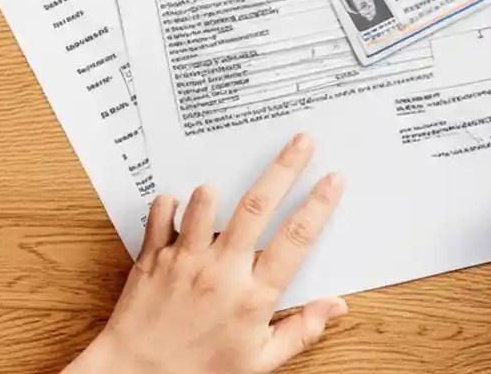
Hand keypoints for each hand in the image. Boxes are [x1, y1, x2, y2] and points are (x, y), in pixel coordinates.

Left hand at [65, 133, 345, 373]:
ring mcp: (185, 262)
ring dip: (214, 190)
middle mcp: (221, 273)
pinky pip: (160, 216)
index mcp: (254, 297)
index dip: (319, 205)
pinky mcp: (153, 259)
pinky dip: (168, 203)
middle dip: (284, 168)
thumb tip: (337, 306)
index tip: (333, 179)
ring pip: (204, 206)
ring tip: (222, 180)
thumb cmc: (200, 372)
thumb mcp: (260, 361)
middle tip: (301, 140)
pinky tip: (177, 203)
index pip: (295, 240)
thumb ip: (301, 330)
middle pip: (258, 208)